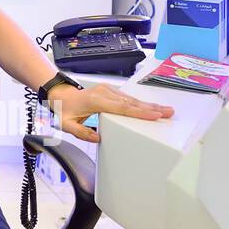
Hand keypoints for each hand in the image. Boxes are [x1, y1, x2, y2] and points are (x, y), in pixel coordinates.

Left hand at [47, 83, 173, 143]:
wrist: (59, 95)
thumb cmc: (63, 110)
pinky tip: (151, 107)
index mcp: (95, 100)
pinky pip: (127, 97)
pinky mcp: (109, 91)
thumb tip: (97, 138)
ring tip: (165, 110)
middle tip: (169, 112)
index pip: (122, 108)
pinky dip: (140, 103)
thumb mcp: (66, 124)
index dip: (140, 112)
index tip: (155, 115)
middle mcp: (103, 93)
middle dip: (151, 107)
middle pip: (131, 102)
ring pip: (131, 99)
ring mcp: (107, 90)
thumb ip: (81, 132)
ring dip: (148, 104)